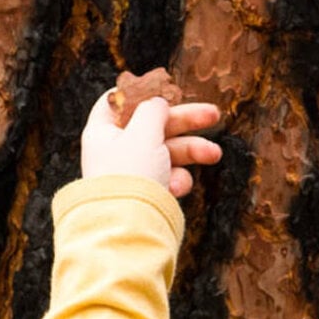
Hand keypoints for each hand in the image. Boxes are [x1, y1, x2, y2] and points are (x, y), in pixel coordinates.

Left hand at [80, 91, 223, 197]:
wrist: (128, 226)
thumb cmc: (130, 174)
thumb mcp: (144, 132)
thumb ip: (154, 110)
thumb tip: (158, 102)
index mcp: (104, 131)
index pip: (118, 102)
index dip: (143, 94)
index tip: (168, 91)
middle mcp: (115, 149)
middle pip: (153, 125)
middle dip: (186, 121)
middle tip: (214, 115)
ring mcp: (132, 172)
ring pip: (167, 151)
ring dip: (192, 150)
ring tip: (214, 155)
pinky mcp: (146, 192)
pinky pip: (167, 177)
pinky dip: (177, 179)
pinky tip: (178, 187)